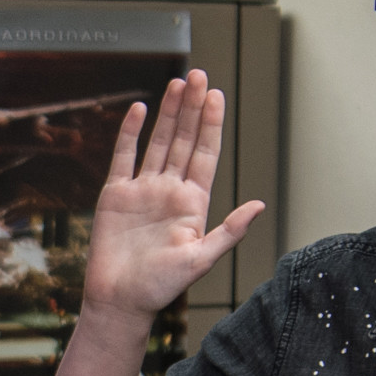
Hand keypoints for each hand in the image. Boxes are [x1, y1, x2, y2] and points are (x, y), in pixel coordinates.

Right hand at [80, 71, 262, 323]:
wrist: (119, 300)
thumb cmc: (161, 287)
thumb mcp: (201, 259)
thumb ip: (229, 231)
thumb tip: (259, 205)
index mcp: (193, 203)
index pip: (205, 154)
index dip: (210, 124)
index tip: (216, 95)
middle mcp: (170, 191)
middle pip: (183, 139)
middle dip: (191, 108)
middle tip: (198, 75)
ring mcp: (143, 190)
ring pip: (157, 141)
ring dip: (168, 112)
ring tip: (177, 82)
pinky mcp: (116, 194)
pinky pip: (124, 156)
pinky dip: (130, 132)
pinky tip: (139, 108)